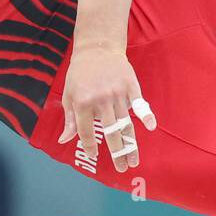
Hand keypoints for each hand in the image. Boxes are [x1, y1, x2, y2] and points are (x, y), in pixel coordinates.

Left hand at [57, 42, 157, 170]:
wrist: (97, 47)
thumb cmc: (80, 73)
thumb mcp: (69, 94)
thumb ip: (69, 119)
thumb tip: (65, 141)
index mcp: (82, 103)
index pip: (86, 132)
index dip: (90, 146)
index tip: (94, 156)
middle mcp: (101, 100)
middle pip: (110, 132)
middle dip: (117, 153)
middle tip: (123, 168)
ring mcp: (117, 93)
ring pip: (125, 123)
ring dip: (131, 143)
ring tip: (134, 160)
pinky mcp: (130, 86)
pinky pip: (139, 104)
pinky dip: (145, 115)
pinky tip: (151, 127)